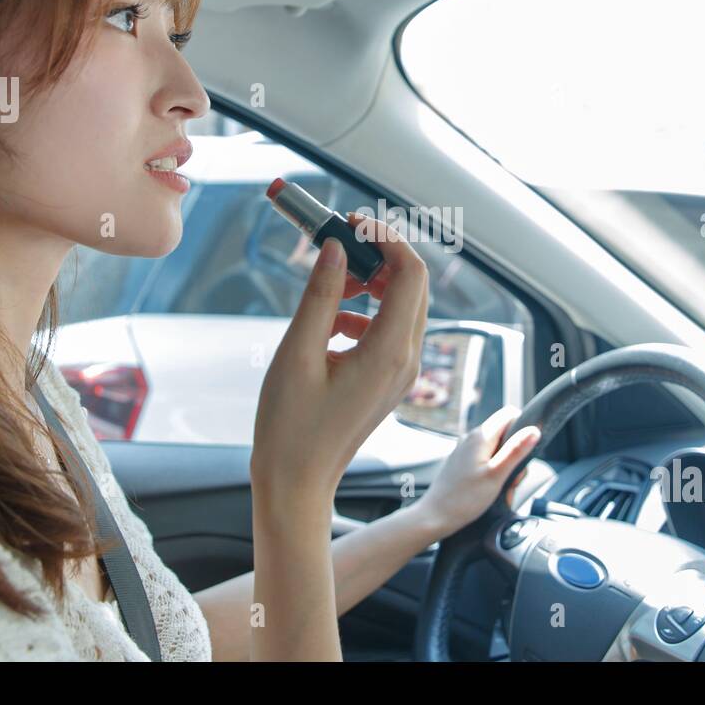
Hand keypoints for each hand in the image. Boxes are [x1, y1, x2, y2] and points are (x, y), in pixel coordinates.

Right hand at [252, 213, 428, 514]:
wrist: (297, 483)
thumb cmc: (291, 427)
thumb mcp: (297, 353)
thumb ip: (319, 295)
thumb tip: (335, 249)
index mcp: (390, 352)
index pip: (411, 273)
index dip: (386, 238)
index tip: (352, 221)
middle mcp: (406, 361)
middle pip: (412, 286)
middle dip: (379, 256)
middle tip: (338, 240)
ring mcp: (401, 373)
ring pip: (401, 307)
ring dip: (369, 284)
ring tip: (326, 284)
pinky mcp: (388, 380)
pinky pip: (387, 330)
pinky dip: (363, 313)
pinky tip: (327, 323)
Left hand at [412, 404, 541, 536]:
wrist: (436, 516)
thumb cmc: (464, 499)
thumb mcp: (496, 475)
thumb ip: (515, 451)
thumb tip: (534, 430)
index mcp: (480, 436)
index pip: (509, 414)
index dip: (522, 429)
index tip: (523, 453)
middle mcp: (471, 438)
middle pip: (505, 434)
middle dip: (515, 455)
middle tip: (511, 480)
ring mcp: (466, 450)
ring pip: (497, 450)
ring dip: (505, 468)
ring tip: (501, 489)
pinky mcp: (463, 463)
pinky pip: (486, 461)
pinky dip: (493, 473)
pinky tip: (490, 491)